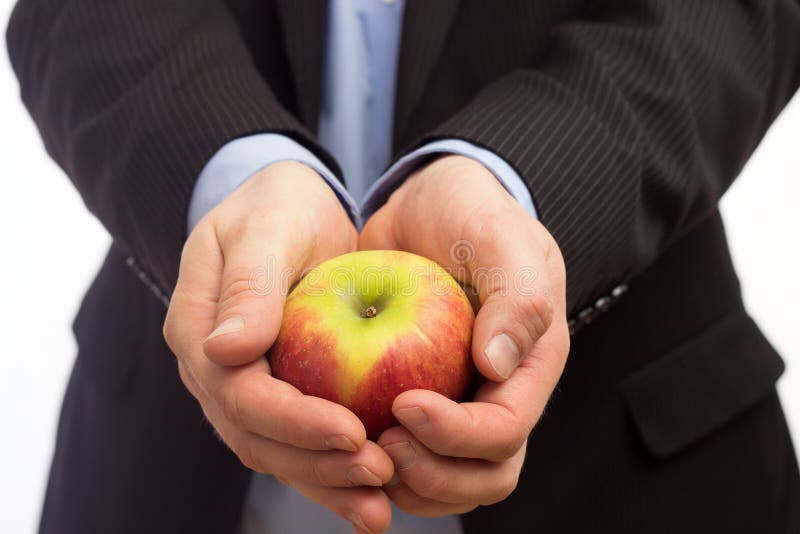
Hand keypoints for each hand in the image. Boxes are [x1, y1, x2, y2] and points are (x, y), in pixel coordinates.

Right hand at [164, 162, 394, 533]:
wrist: (289, 205)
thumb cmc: (278, 205)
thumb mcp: (267, 228)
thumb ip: (249, 284)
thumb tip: (225, 350)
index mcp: (198, 328)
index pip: (239, 392)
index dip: (293, 421)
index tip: (353, 432)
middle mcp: (213, 368)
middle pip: (255, 437)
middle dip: (315, 466)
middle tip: (378, 476)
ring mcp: (241, 385)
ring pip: (275, 452)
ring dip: (326, 483)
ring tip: (379, 507)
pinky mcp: (275, 392)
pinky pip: (298, 442)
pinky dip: (331, 471)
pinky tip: (372, 495)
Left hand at [360, 155, 569, 516]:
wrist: (427, 204)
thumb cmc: (469, 212)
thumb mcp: (499, 236)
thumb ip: (516, 296)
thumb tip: (496, 365)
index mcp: (529, 364)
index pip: (505, 431)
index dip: (457, 435)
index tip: (403, 404)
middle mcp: (499, 393)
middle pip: (484, 475)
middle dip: (433, 475)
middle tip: (379, 445)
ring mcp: (461, 401)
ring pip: (448, 479)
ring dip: (407, 483)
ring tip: (360, 453)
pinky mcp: (421, 398)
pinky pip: (409, 453)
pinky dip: (379, 460)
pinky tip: (343, 441)